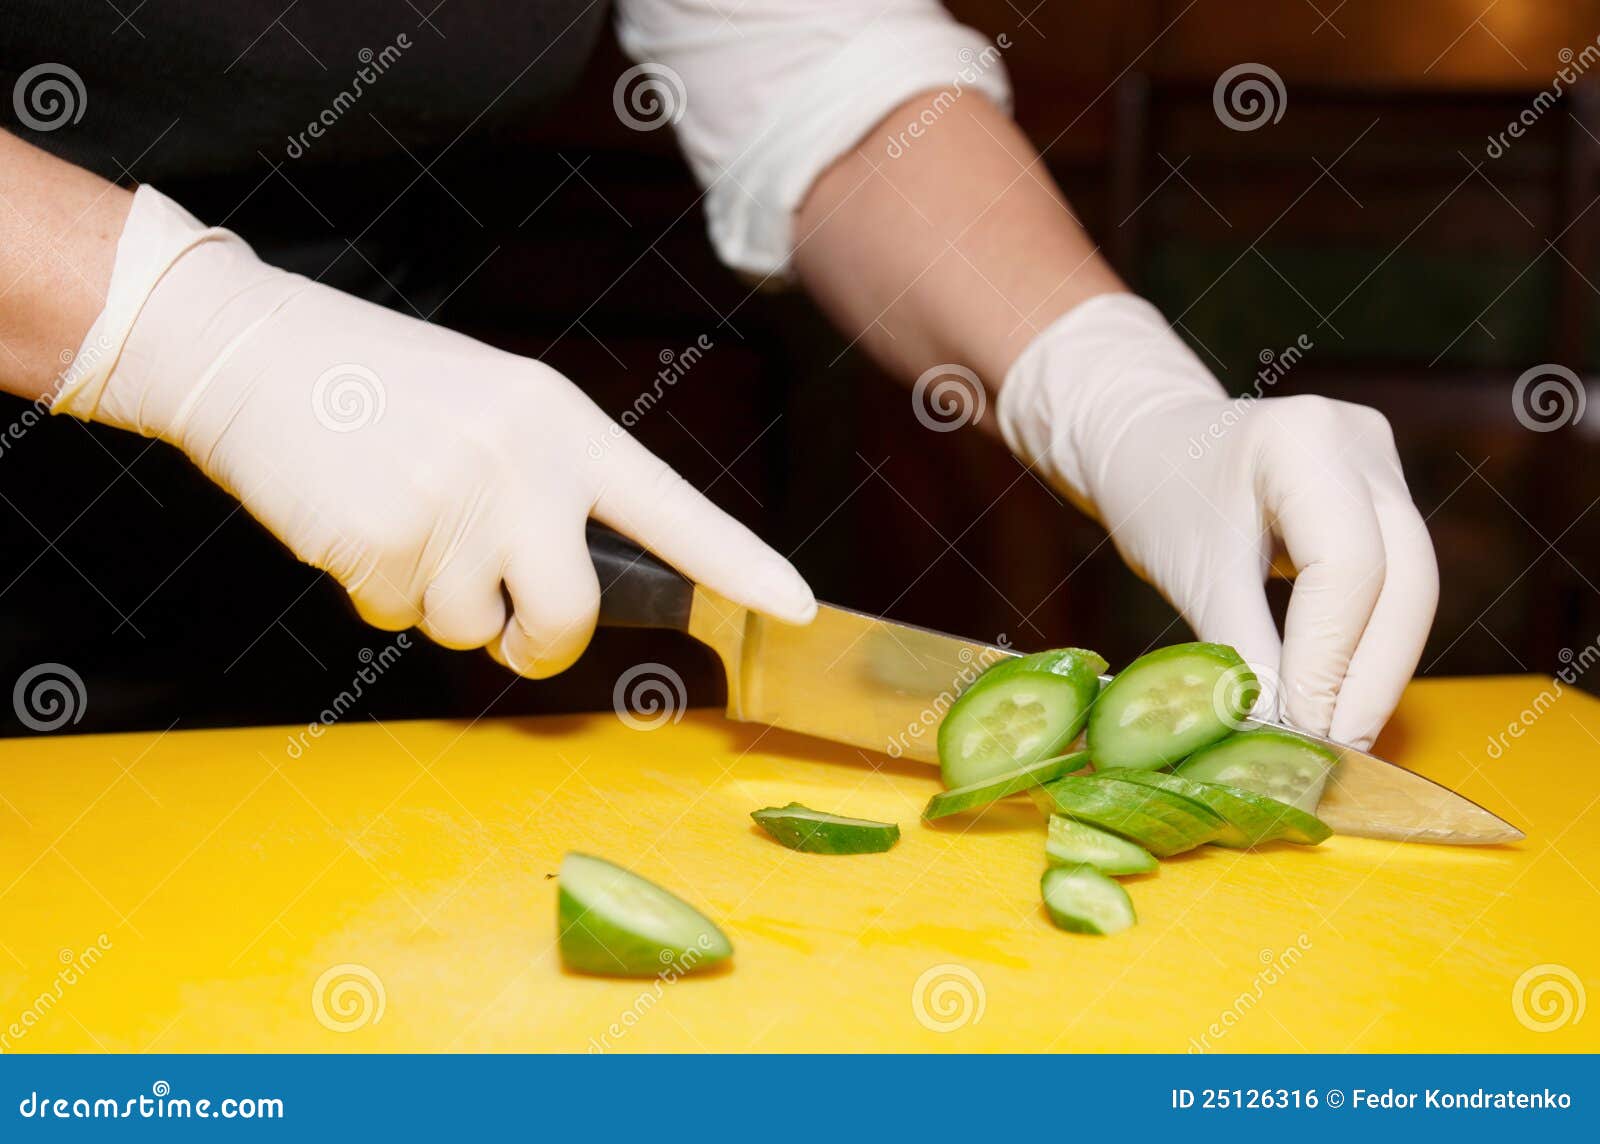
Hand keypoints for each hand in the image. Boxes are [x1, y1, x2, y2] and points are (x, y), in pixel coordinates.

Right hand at [54, 187, 814, 675]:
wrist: (255, 351)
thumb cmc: (382, 386)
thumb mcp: (495, 408)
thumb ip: (550, 483)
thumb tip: (574, 586)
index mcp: (562, 425)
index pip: (672, 507)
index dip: (740, 564)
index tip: (797, 608)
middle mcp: (522, 465)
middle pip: (573, 616)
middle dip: (541, 644)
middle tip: (509, 623)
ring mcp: (451, 506)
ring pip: (472, 629)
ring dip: (437, 601)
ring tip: (400, 514)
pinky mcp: (379, 543)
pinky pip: (397, 618)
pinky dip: (375, 590)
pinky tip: (355, 519)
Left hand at [998, 294, 1437, 748]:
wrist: (1147, 443)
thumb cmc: (1156, 493)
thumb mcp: (1191, 572)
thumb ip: (1241, 650)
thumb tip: (1279, 736)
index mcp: (1303, 440)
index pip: (1348, 566)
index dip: (1331, 658)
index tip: (1303, 729)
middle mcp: (1359, 443)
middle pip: (1404, 578)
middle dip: (1371, 675)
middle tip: (1338, 750)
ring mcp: (1380, 464)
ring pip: (1411, 584)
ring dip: (1378, 667)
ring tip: (1338, 735)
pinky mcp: (1382, 493)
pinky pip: (1394, 579)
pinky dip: (1368, 639)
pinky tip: (1340, 694)